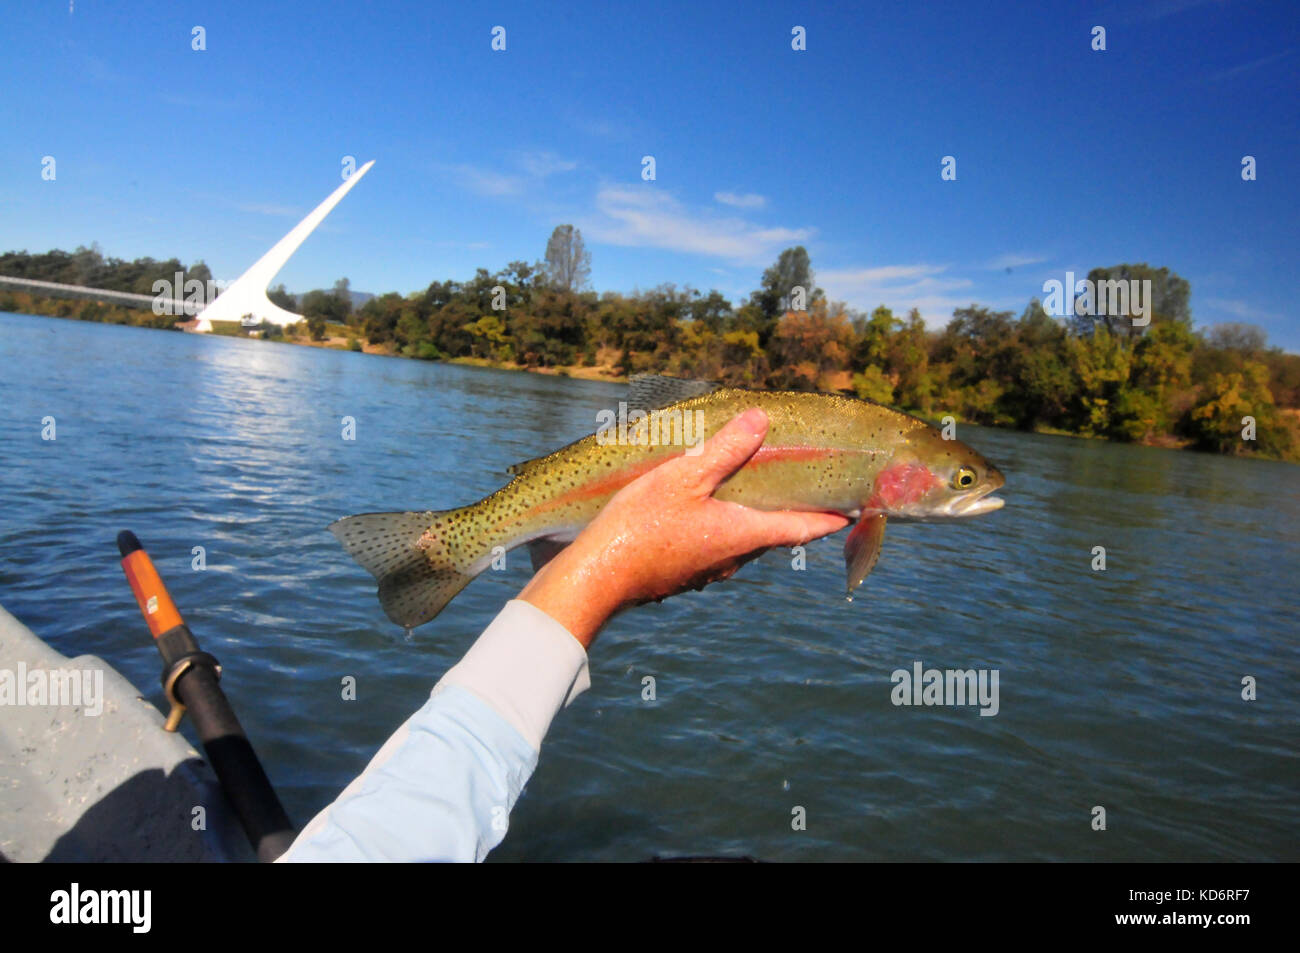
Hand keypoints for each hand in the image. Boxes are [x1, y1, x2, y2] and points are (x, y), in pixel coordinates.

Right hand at [518, 408, 849, 647]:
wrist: (595, 579)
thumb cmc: (641, 528)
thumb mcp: (684, 477)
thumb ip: (725, 450)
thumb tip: (761, 420)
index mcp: (743, 535)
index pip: (801, 527)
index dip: (829, 517)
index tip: (853, 511)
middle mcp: (731, 559)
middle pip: (770, 534)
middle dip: (786, 513)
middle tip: (798, 489)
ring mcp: (704, 571)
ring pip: (738, 543)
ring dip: (748, 520)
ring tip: (747, 493)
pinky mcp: (678, 575)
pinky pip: (709, 549)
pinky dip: (716, 529)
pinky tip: (697, 512)